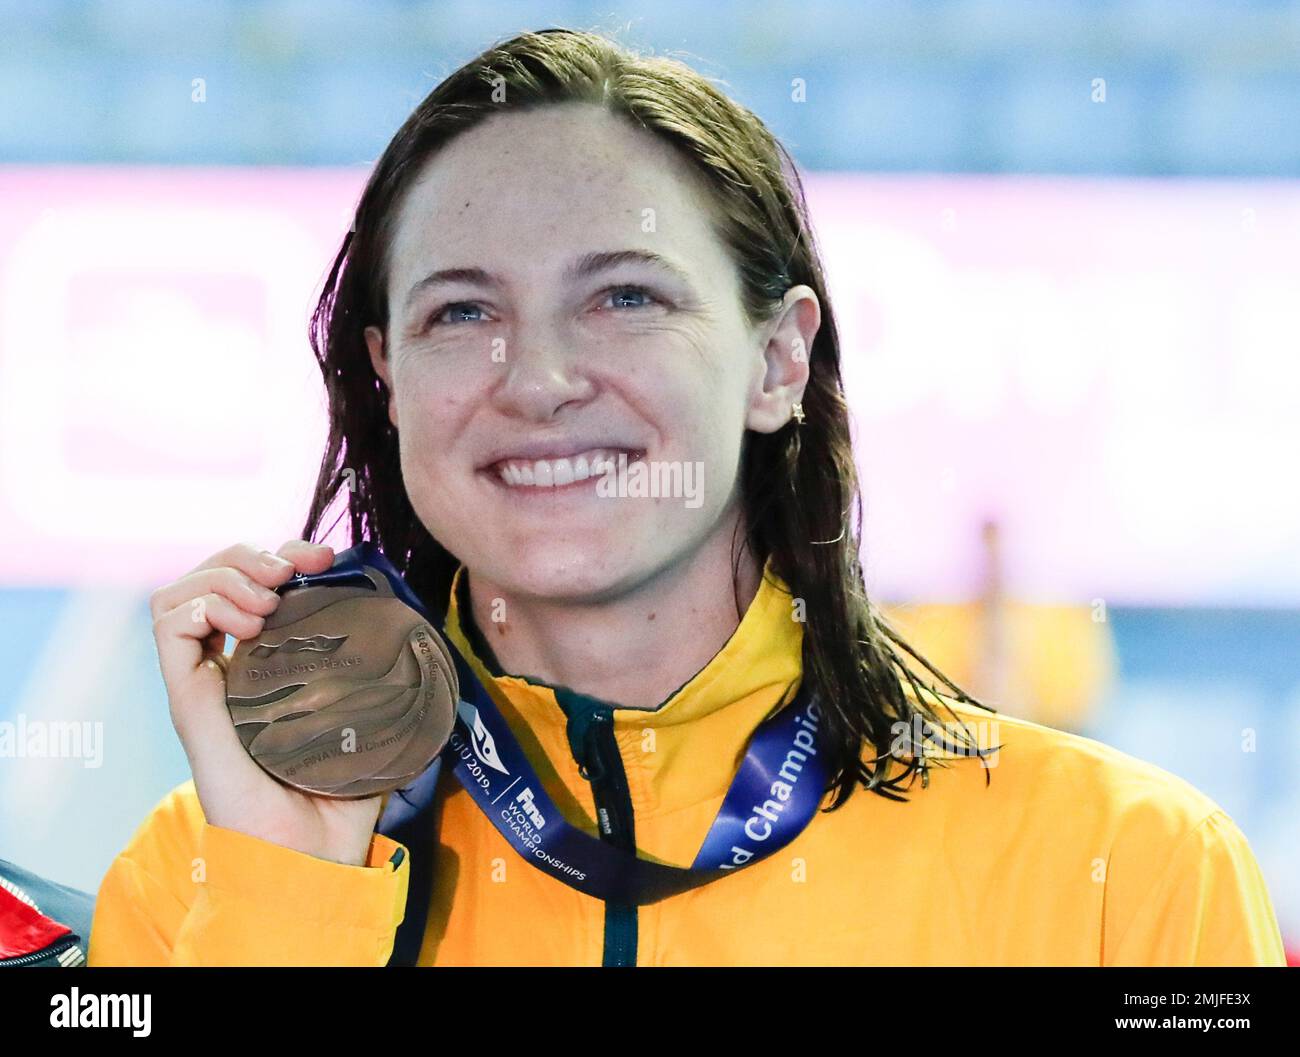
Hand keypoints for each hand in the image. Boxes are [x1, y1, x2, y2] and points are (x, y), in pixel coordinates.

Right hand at [149, 540, 381, 865]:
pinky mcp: (187, 701)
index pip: (252, 585)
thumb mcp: (375, 724)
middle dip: (251, 552)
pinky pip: (166, 625)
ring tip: (269, 599)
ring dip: (225, 574)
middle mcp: (227, 667)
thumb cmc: (341, 798)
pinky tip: (248, 624)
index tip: (326, 557)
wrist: (311, 854)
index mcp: (264, 665)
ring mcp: (204, 682)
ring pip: (180, 592)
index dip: (282, 553)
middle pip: (212, 576)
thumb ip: (393, 687)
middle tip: (295, 569)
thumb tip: (431, 646)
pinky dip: (204, 603)